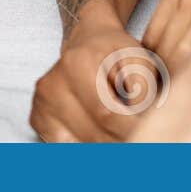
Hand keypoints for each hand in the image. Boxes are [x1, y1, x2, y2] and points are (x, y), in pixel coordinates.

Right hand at [30, 21, 156, 142]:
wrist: (87, 41)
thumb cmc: (116, 52)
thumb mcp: (139, 59)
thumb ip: (144, 89)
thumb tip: (141, 124)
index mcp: (76, 64)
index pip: (108, 116)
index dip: (134, 130)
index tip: (153, 133)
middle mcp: (52, 85)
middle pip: (94, 136)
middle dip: (123, 142)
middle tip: (144, 142)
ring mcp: (41, 104)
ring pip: (80, 148)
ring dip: (106, 148)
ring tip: (125, 140)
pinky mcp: (37, 119)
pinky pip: (65, 149)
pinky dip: (87, 150)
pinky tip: (103, 140)